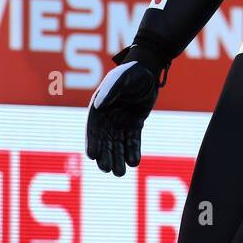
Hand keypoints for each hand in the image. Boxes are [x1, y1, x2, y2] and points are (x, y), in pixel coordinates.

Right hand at [85, 45, 162, 177]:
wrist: (149, 69)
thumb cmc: (133, 71)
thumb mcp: (122, 79)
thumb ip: (111, 90)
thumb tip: (99, 106)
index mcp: (99, 106)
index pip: (93, 128)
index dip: (93, 142)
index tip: (92, 156)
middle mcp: (108, 117)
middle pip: (105, 140)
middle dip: (106, 155)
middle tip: (108, 170)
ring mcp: (121, 121)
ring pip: (118, 143)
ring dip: (118, 157)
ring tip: (120, 173)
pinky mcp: (135, 123)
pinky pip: (133, 140)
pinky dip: (133, 151)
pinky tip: (134, 162)